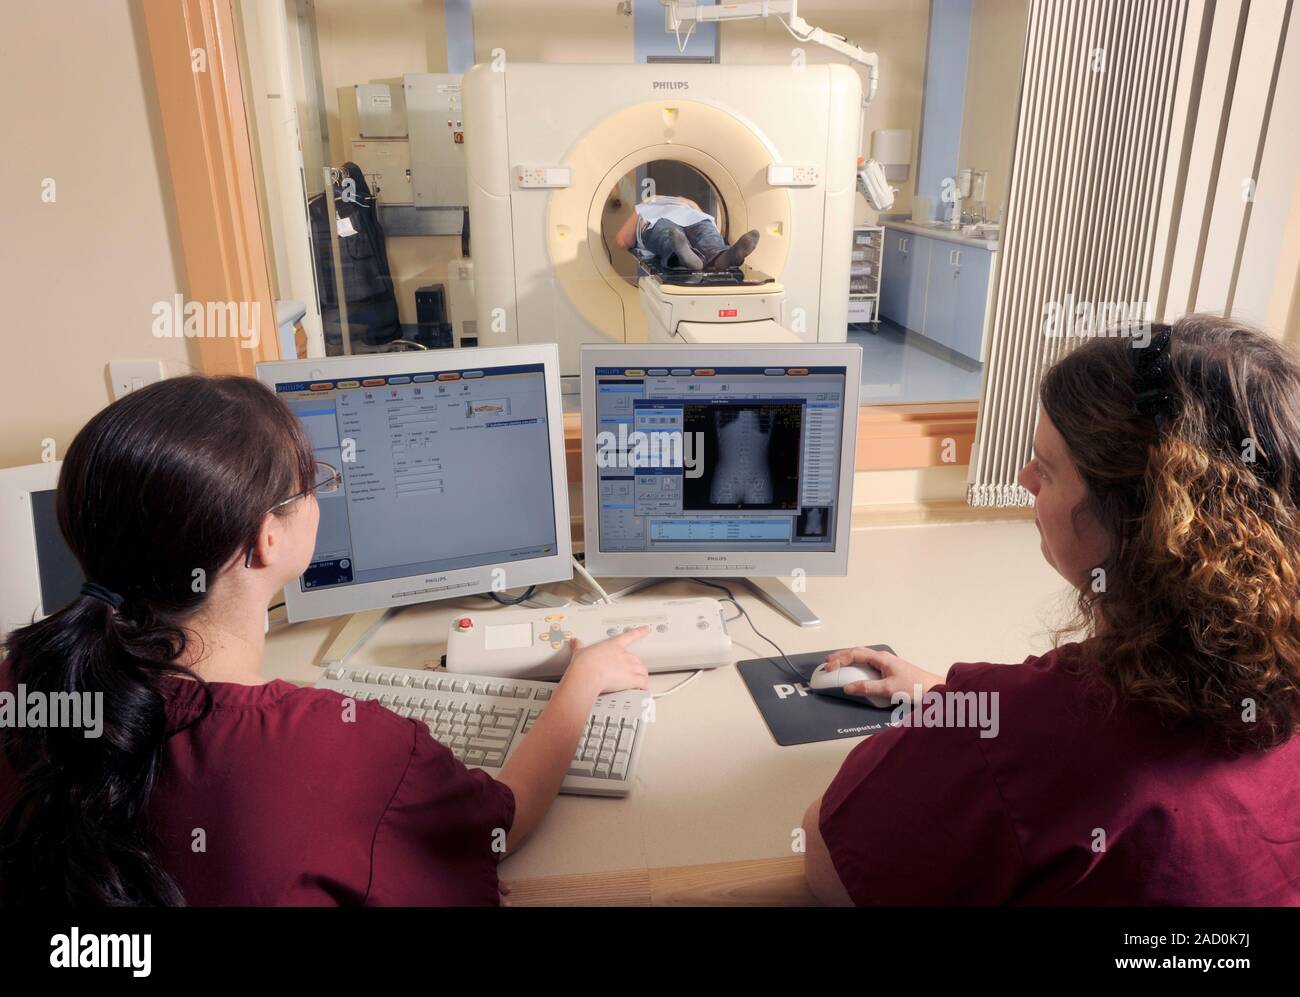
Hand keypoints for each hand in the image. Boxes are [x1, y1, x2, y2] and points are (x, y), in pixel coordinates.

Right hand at [564, 627, 650, 695]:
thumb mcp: (580, 652)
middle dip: (637, 666)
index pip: (629, 636)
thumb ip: (579, 646)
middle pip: (637, 659)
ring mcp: (629, 667)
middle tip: (634, 672)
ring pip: (642, 671)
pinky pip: (643, 683)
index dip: (639, 632)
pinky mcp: (631, 679)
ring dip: (642, 677)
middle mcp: (624, 655)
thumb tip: (575, 642)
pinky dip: (644, 687)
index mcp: (613, 646)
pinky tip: (644, 690)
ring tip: (641, 683)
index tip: (646, 629)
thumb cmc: (584, 664)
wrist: (587, 674)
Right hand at [823, 647, 944, 702]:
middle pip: (856, 652)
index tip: (829, 667)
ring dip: (847, 660)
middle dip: (840, 656)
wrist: (934, 691)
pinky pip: (867, 664)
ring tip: (836, 665)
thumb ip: (867, 688)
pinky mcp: (888, 670)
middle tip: (827, 663)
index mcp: (881, 658)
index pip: (854, 654)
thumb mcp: (889, 689)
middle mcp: (882, 658)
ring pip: (862, 657)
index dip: (839, 659)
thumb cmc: (915, 687)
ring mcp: (885, 663)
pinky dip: (856, 666)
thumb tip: (848, 687)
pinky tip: (853, 672)